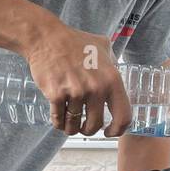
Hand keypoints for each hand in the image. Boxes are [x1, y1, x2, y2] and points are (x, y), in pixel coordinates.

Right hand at [20, 20, 130, 136]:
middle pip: (95, 124)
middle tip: (85, 127)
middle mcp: (96, 88)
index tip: (110, 132)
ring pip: (75, 125)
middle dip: (89, 130)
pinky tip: (59, 119)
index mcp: (111, 79)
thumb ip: (113, 62)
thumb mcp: (103, 47)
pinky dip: (58, 123)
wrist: (46, 38)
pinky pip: (58, 120)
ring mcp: (75, 92)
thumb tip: (117, 73)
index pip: (123, 116)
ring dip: (72, 128)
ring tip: (70, 124)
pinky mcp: (56, 95)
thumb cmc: (74, 42)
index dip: (118, 129)